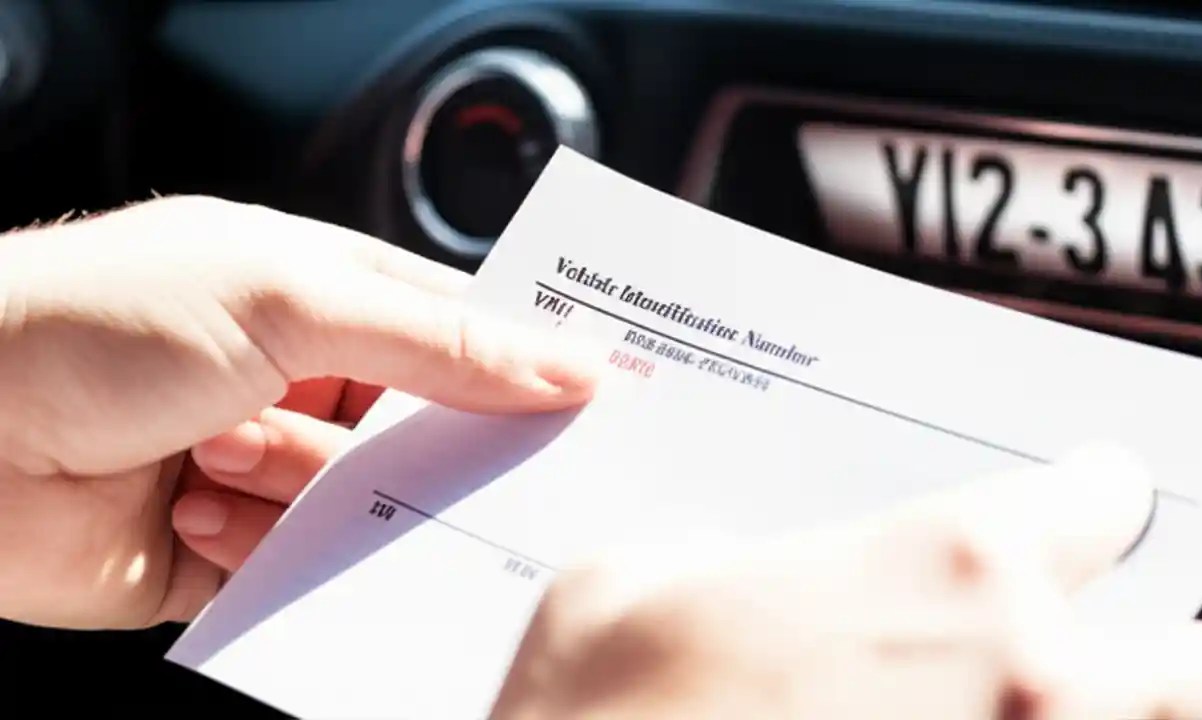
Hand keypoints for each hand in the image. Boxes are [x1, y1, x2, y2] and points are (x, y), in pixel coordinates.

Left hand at [0, 196, 596, 628]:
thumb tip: (572, 364)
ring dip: (298, 489)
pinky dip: (260, 547)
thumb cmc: (98, 323)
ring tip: (214, 454)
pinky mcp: (234, 551)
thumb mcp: (292, 298)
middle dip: (405, 448)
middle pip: (431, 435)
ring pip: (370, 510)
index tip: (596, 406)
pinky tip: (192, 505)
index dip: (533, 367)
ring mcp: (272, 467)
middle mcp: (309, 381)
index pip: (468, 332)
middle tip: (381, 442)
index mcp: (331, 296)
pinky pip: (307, 573)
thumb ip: (441, 340)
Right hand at [490, 448, 1201, 718]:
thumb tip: (752, 570)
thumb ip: (725, 551)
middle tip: (1091, 661)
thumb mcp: (627, 581)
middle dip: (1169, 655)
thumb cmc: (591, 719)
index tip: (1076, 513)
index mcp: (945, 566)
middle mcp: (1033, 682)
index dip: (1087, 498)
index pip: (1098, 496)